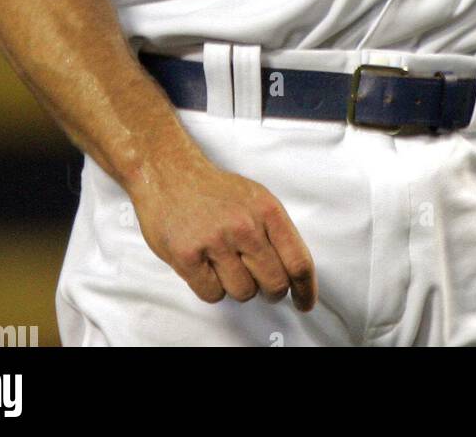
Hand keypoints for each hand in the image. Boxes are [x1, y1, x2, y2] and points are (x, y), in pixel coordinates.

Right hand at [128, 152, 317, 311]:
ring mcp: (216, 240)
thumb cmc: (214, 190)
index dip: (305, 289)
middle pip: (274, 283)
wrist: (170, 174)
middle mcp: (245, 225)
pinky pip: (213, 294)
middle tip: (261, 283)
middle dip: (270, 291)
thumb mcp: (256, 198)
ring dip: (237, 286)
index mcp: (267, 210)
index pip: (298, 261)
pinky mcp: (188, 255)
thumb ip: (275, 231)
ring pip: (244, 293)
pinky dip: (212, 288)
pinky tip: (206, 266)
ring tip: (225, 263)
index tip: (304, 302)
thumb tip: (294, 271)